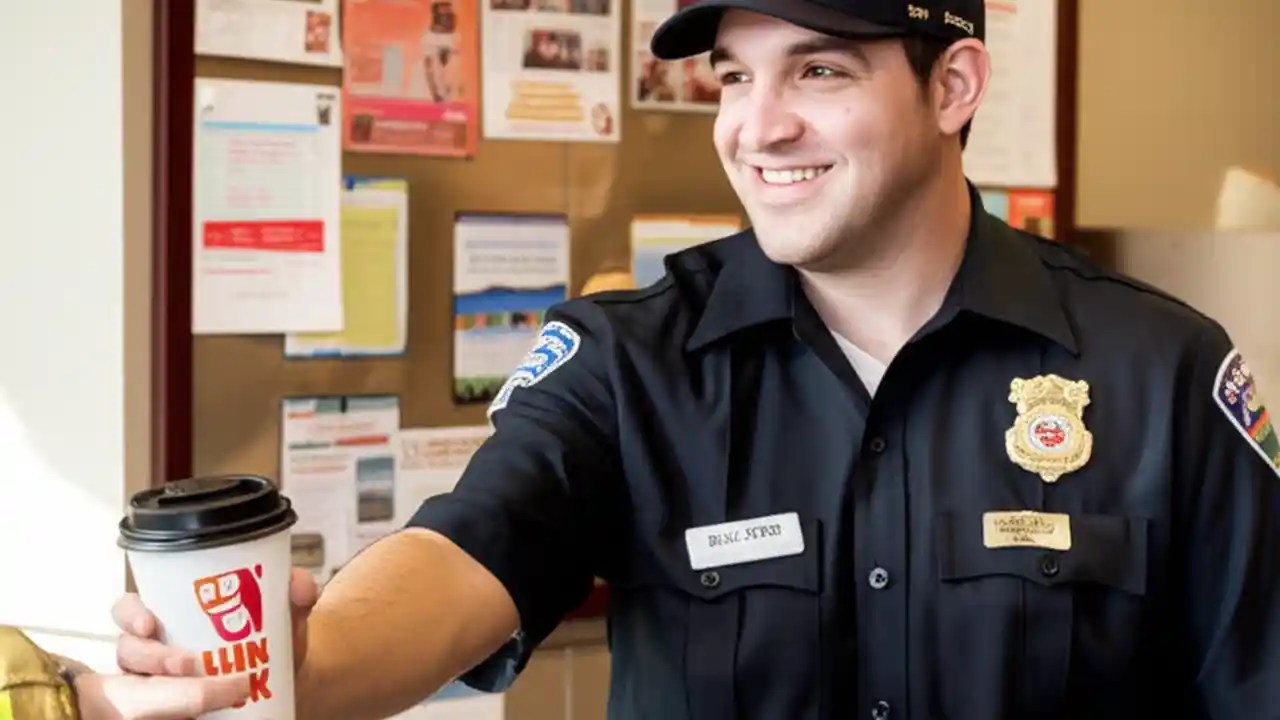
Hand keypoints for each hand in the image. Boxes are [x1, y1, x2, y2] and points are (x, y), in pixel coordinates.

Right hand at [76, 568, 318, 719]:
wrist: (281, 688)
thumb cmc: (268, 648)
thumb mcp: (283, 623)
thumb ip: (294, 599)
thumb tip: (299, 582)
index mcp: (172, 618)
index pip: (129, 609)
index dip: (129, 613)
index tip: (149, 623)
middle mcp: (155, 649)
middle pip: (128, 647)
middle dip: (147, 655)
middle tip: (183, 663)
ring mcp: (155, 682)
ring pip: (136, 682)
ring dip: (161, 683)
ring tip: (194, 685)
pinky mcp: (163, 707)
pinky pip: (149, 709)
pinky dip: (168, 710)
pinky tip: (189, 713)